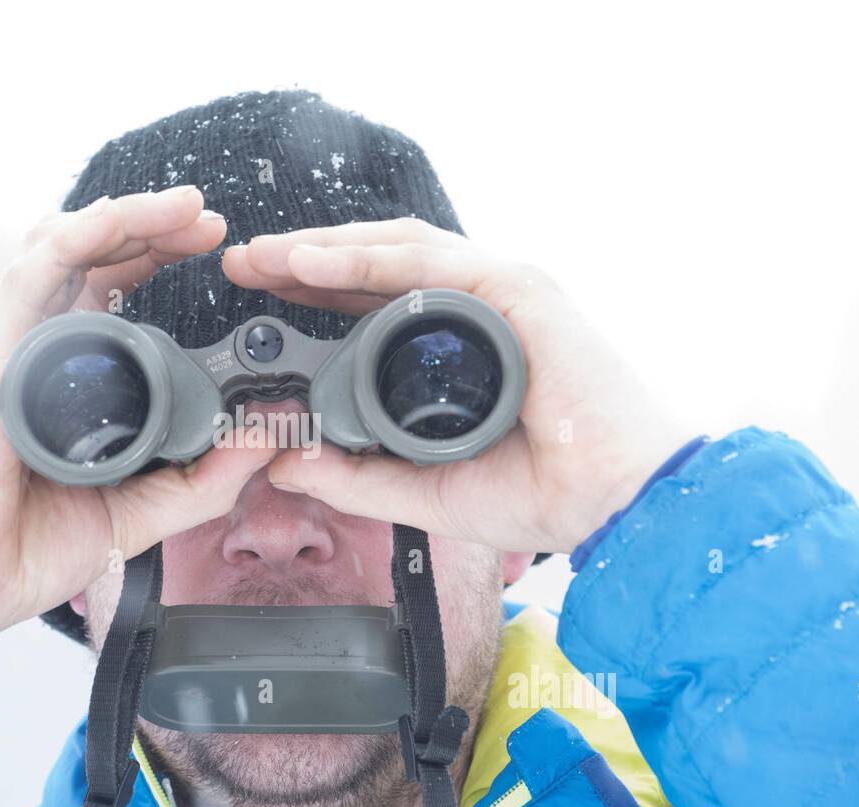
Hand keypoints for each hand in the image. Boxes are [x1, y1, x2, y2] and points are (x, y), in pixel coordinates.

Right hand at [0, 187, 276, 669]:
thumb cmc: (25, 553)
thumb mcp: (137, 514)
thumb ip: (200, 482)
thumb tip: (264, 441)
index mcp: (62, 378)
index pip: (106, 289)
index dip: (156, 254)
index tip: (216, 246)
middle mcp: (30, 354)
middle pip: (87, 256)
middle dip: (150, 223)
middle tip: (209, 217)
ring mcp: (4, 354)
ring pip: (55, 250)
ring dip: (121, 215)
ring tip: (182, 207)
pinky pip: (24, 283)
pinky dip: (70, 242)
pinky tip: (112, 220)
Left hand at [222, 218, 693, 555]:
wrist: (614, 503)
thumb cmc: (543, 493)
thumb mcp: (425, 490)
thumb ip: (356, 477)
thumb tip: (287, 462)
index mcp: (457, 347)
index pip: (373, 304)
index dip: (313, 295)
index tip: (259, 298)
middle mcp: (475, 310)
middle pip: (376, 266)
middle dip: (305, 261)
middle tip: (244, 265)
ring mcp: (497, 292)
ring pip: (396, 250)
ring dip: (323, 250)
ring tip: (266, 258)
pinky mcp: (516, 288)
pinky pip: (429, 263)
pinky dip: (365, 259)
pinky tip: (312, 263)